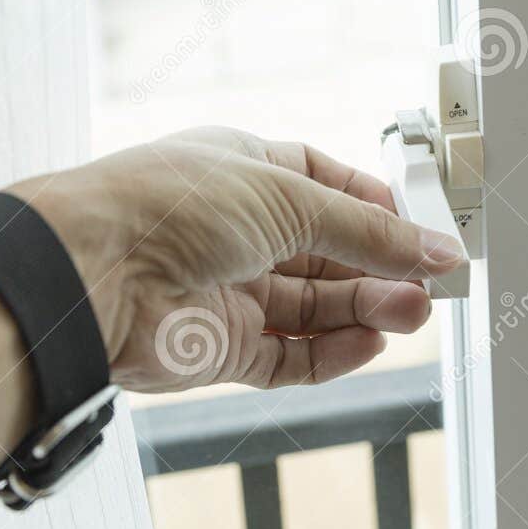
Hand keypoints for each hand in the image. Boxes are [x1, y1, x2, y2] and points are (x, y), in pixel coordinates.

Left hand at [10, 127, 466, 391]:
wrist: (93, 273)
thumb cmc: (166, 205)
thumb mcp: (289, 197)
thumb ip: (369, 232)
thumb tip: (434, 249)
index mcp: (244, 171)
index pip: (327, 185)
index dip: (376, 207)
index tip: (423, 228)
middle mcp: (236, 231)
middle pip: (329, 254)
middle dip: (381, 267)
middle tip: (431, 282)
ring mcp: (228, 292)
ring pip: (316, 308)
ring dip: (368, 309)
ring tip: (411, 312)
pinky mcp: (221, 349)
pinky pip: (292, 357)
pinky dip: (335, 353)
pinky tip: (371, 341)